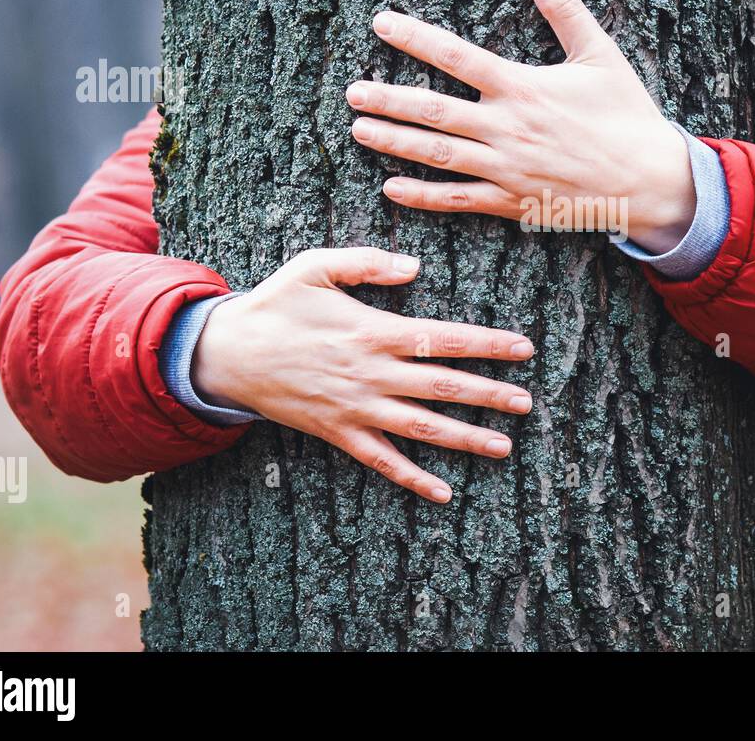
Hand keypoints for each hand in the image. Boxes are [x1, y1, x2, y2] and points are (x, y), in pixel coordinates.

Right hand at [191, 247, 533, 503]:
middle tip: (527, 403)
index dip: (487, 344)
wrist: (227, 353)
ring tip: (504, 446)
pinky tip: (443, 493)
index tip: (522, 348)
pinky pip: (382, 461)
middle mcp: (372, 374)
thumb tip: (414, 266)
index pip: (444, 339)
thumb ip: (367, 262)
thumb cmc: (277, 304)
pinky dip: (413, 479)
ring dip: (465, 438)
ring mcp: (356, 408)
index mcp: (373, 331)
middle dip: (489, 395)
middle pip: (443, 387)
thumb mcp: (315, 266)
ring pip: (421, 427)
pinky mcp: (338, 433)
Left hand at [346, 0, 695, 253]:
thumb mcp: (601, 55)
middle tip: (351, 90)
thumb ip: (565, 10)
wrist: (650, 180)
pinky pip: (458, 200)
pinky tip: (391, 188)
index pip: (456, 56)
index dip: (415, 38)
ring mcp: (506, 168)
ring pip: (436, 154)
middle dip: (388, 98)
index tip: (381, 24)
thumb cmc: (627, 114)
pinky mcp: (512, 202)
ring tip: (359, 130)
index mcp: (524, 86)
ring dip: (394, 141)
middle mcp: (507, 127)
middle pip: (433, 110)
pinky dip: (422, 196)